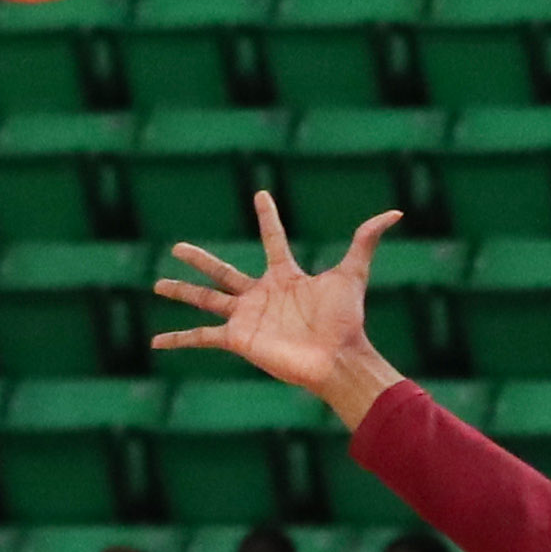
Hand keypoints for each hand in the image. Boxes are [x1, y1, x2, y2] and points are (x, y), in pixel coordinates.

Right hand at [153, 193, 409, 426]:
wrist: (335, 357)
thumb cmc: (345, 320)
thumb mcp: (353, 274)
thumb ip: (366, 241)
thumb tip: (395, 212)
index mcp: (285, 277)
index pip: (273, 240)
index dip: (269, 217)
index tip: (261, 195)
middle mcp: (261, 295)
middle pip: (223, 272)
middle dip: (200, 260)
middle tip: (177, 247)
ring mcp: (246, 317)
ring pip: (205, 299)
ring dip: (180, 292)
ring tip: (155, 283)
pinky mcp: (237, 339)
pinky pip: (201, 338)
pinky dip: (178, 339)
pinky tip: (156, 341)